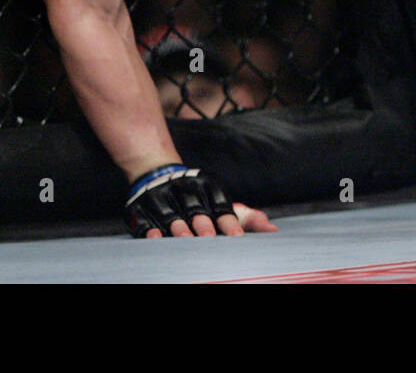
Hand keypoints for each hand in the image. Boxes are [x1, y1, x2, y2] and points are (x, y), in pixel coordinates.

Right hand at [124, 164, 278, 238]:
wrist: (158, 174)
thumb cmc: (199, 196)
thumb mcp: (222, 201)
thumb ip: (248, 217)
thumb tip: (273, 230)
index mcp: (207, 186)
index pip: (221, 205)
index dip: (229, 221)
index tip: (236, 237)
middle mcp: (186, 189)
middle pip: (197, 210)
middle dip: (203, 226)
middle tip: (210, 240)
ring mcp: (163, 198)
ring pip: (173, 216)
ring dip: (179, 229)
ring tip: (187, 241)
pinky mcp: (142, 208)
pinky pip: (146, 220)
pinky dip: (152, 230)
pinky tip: (157, 238)